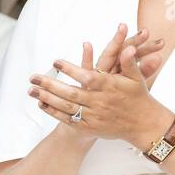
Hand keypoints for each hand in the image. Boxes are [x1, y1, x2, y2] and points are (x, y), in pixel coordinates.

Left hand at [28, 27, 169, 147]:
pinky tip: (41, 104)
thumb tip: (129, 47)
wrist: (143, 124)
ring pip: (67, 107)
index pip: (87, 77)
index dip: (70, 69)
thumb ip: (128, 61)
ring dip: (47, 98)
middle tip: (33, 77)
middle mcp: (100, 102)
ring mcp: (94, 116)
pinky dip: (54, 113)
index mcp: (109, 87)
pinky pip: (69, 120)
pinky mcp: (91, 127)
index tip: (56, 61)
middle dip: (50, 84)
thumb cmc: (138, 97)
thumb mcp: (136, 77)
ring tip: (31, 89)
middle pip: (71, 93)